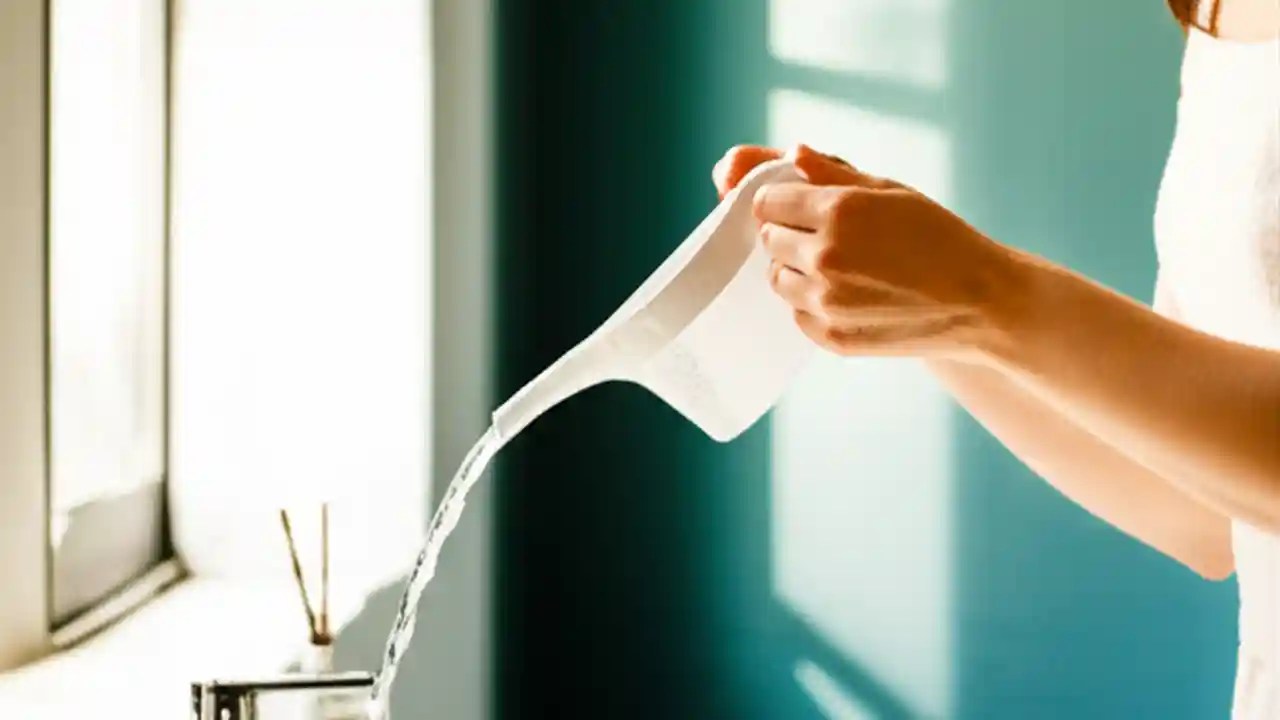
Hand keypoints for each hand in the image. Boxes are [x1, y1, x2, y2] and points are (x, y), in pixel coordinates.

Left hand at [747, 145, 1016, 360]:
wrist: (978, 301)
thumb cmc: (938, 236)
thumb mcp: (890, 190)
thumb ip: (833, 171)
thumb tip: (792, 153)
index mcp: (838, 211)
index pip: (767, 202)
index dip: (781, 201)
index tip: (798, 206)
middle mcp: (825, 256)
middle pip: (769, 238)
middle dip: (789, 232)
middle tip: (825, 236)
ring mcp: (827, 301)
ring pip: (777, 278)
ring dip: (796, 269)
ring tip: (837, 266)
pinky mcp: (832, 336)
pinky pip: (796, 314)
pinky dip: (811, 304)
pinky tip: (847, 294)